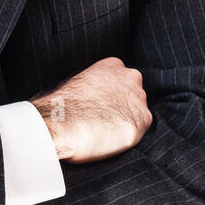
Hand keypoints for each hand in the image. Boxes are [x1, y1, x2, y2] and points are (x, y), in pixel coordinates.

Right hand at [30, 57, 152, 161]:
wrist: (62, 123)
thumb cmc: (61, 105)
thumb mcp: (76, 83)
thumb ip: (93, 85)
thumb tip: (91, 96)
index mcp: (112, 65)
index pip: (121, 79)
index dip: (111, 95)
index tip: (102, 105)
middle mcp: (131, 77)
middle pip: (133, 93)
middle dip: (123, 105)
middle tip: (105, 119)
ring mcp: (138, 99)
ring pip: (137, 112)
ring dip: (125, 121)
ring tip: (104, 132)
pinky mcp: (142, 120)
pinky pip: (138, 130)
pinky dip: (127, 136)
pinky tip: (109, 139)